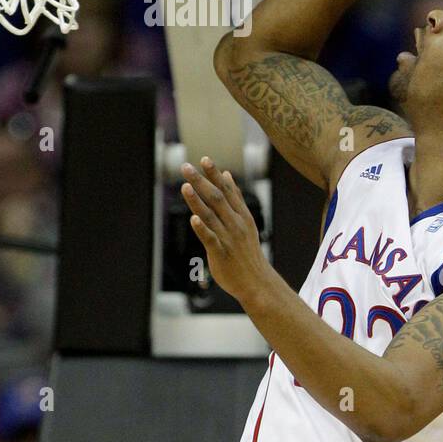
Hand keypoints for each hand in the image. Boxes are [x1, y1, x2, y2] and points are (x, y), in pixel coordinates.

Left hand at [181, 157, 271, 304]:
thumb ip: (234, 198)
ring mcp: (228, 238)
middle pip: (216, 199)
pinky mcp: (221, 253)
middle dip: (201, 182)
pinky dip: (202, 228)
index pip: (226, 190)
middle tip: (186, 167)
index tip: (204, 159)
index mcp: (241, 215)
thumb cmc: (247, 251)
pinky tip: (193, 218)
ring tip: (185, 186)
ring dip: (197, 201)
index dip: (215, 175)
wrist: (257, 282)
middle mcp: (235, 223)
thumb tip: (227, 174)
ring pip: (210, 216)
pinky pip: (211, 239)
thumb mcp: (245, 220)